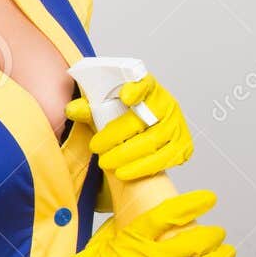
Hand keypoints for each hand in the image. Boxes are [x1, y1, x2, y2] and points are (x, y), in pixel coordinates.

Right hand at [63, 189, 247, 256]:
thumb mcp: (106, 238)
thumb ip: (128, 225)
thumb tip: (144, 207)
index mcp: (133, 239)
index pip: (168, 215)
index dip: (192, 204)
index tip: (210, 197)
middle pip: (193, 242)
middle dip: (214, 234)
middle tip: (219, 231)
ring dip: (223, 256)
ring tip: (229, 250)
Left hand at [70, 73, 192, 180]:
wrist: (142, 131)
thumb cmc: (121, 115)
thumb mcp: (103, 109)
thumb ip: (88, 108)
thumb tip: (72, 110)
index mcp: (148, 88)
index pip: (144, 84)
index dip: (137, 89)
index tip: (125, 96)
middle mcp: (167, 105)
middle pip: (142, 120)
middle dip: (116, 136)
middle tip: (95, 147)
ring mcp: (177, 125)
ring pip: (154, 142)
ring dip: (127, 156)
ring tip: (105, 163)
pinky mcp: (183, 146)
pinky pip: (165, 159)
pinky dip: (143, 167)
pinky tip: (125, 172)